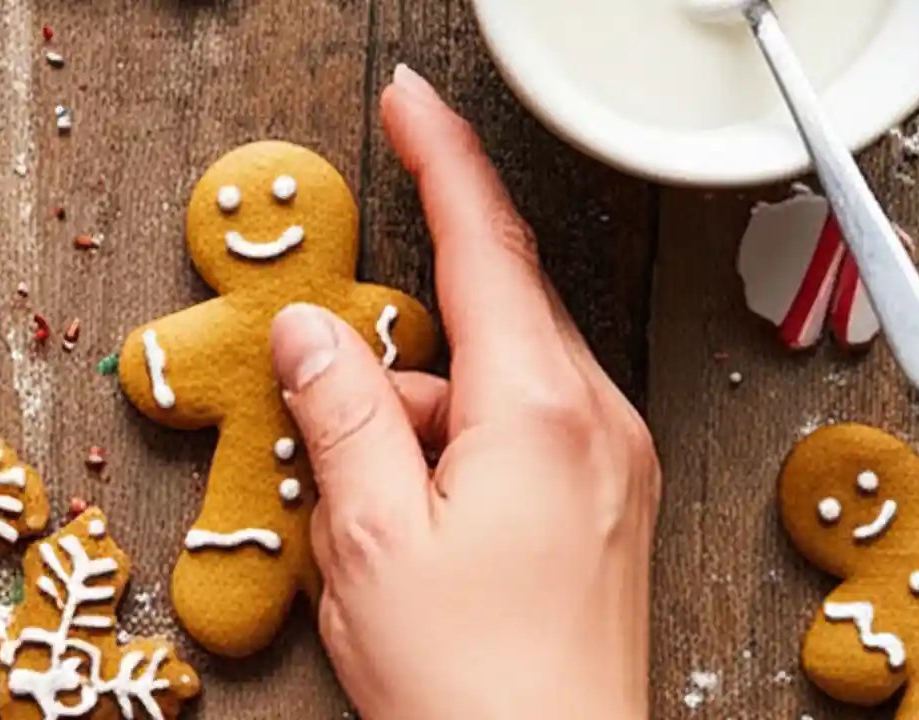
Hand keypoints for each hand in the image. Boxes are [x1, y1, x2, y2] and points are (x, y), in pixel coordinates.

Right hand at [269, 65, 659, 718]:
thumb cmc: (471, 686)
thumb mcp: (369, 540)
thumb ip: (340, 414)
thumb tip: (311, 331)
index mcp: (536, 412)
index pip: (482, 246)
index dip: (438, 162)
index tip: (406, 105)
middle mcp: (591, 420)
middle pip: (481, 323)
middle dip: (398, 355)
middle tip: (337, 416)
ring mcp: (607, 461)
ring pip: (492, 385)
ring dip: (418, 420)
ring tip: (375, 517)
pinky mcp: (603, 500)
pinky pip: (520, 431)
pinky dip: (455, 451)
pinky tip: (419, 525)